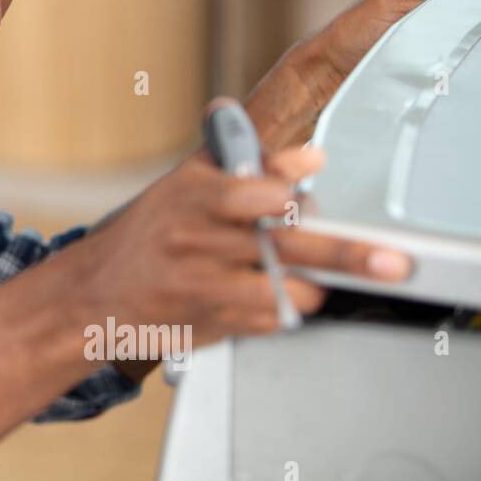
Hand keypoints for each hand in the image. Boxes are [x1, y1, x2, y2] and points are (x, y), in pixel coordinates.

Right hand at [77, 141, 410, 351]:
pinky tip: (270, 298)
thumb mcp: (186, 186)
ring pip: (285, 291)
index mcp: (192, 196)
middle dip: (345, 255)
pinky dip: (282, 311)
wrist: (92, 294)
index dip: (292, 188)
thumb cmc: (147, 234)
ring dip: (311, 288)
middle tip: (388, 262)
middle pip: (286, 246)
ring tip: (309, 278)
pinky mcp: (208, 323)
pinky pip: (269, 322)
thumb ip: (247, 166)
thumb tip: (309, 157)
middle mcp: (196, 239)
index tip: (313, 180)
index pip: (255, 189)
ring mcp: (202, 285)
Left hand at [246, 0, 479, 149]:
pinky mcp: (424, 55)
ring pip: (464, 25)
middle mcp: (428, 3)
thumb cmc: (351, 33)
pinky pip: (453, 49)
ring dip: (475, 31)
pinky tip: (471, 57)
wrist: (326, 75)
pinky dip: (463, 52)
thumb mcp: (391, 1)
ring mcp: (428, 29)